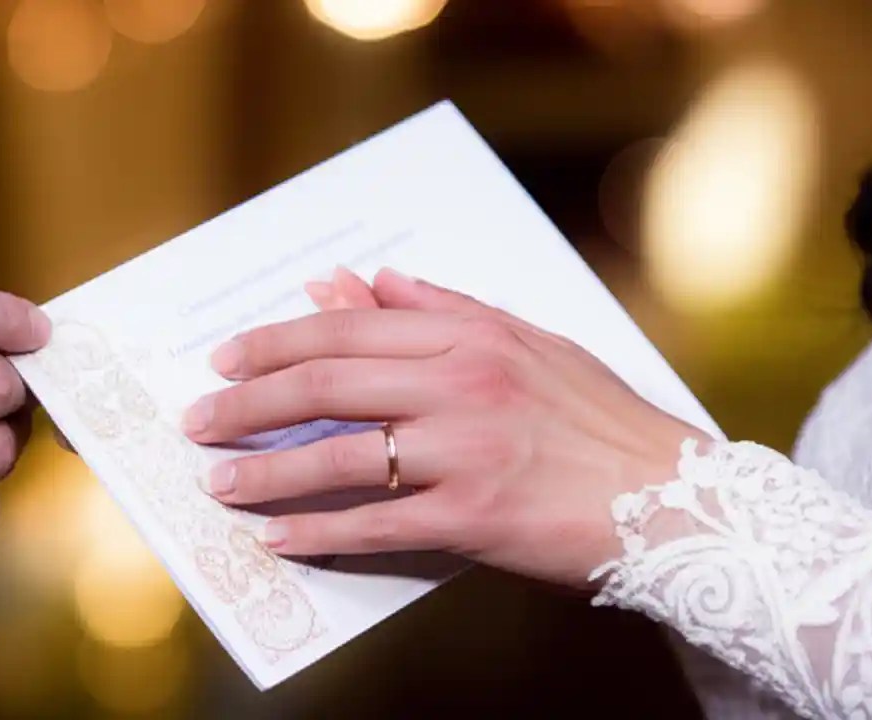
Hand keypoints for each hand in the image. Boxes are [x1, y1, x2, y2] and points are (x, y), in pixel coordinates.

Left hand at [184, 268, 708, 590]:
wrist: (673, 499)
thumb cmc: (599, 420)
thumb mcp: (527, 342)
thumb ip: (441, 309)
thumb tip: (363, 281)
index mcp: (470, 337)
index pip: (346, 330)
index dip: (274, 343)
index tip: (227, 359)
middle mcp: (460, 385)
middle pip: (325, 386)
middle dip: (248, 403)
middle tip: (199, 420)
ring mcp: (464, 452)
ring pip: (337, 456)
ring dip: (265, 470)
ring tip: (218, 480)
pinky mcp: (472, 518)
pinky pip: (375, 524)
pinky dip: (317, 531)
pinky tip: (276, 537)